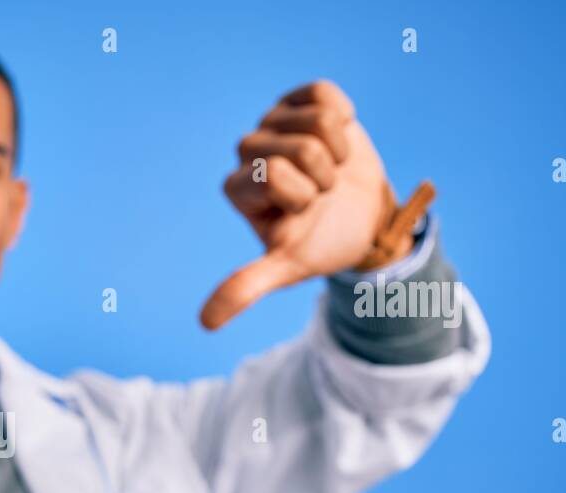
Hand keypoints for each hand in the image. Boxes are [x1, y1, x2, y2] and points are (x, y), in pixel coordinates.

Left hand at [200, 79, 401, 330]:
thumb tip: (205, 324)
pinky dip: (345, 119)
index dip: (303, 196)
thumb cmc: (318, 243)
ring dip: (339, 152)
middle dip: (325, 177)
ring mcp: (274, 122)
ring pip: (321, 122)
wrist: (361, 220)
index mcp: (238, 188)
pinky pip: (326, 95)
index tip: (303, 213)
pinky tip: (338, 141)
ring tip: (331, 171)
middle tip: (321, 194)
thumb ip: (246, 286)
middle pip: (302, 149)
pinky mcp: (301, 101)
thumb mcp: (285, 267)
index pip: (273, 174)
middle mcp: (249, 152)